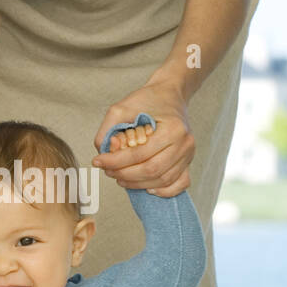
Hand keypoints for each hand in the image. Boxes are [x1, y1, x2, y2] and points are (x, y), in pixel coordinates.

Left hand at [92, 81, 195, 196]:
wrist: (170, 95)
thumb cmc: (147, 100)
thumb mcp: (121, 108)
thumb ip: (108, 129)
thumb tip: (102, 152)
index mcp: (172, 128)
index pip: (140, 154)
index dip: (115, 161)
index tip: (98, 161)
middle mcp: (184, 143)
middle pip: (152, 170)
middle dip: (125, 174)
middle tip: (108, 171)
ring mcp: (189, 154)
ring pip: (163, 180)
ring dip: (138, 184)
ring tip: (120, 178)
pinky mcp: (188, 161)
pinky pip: (180, 183)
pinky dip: (163, 191)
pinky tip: (147, 188)